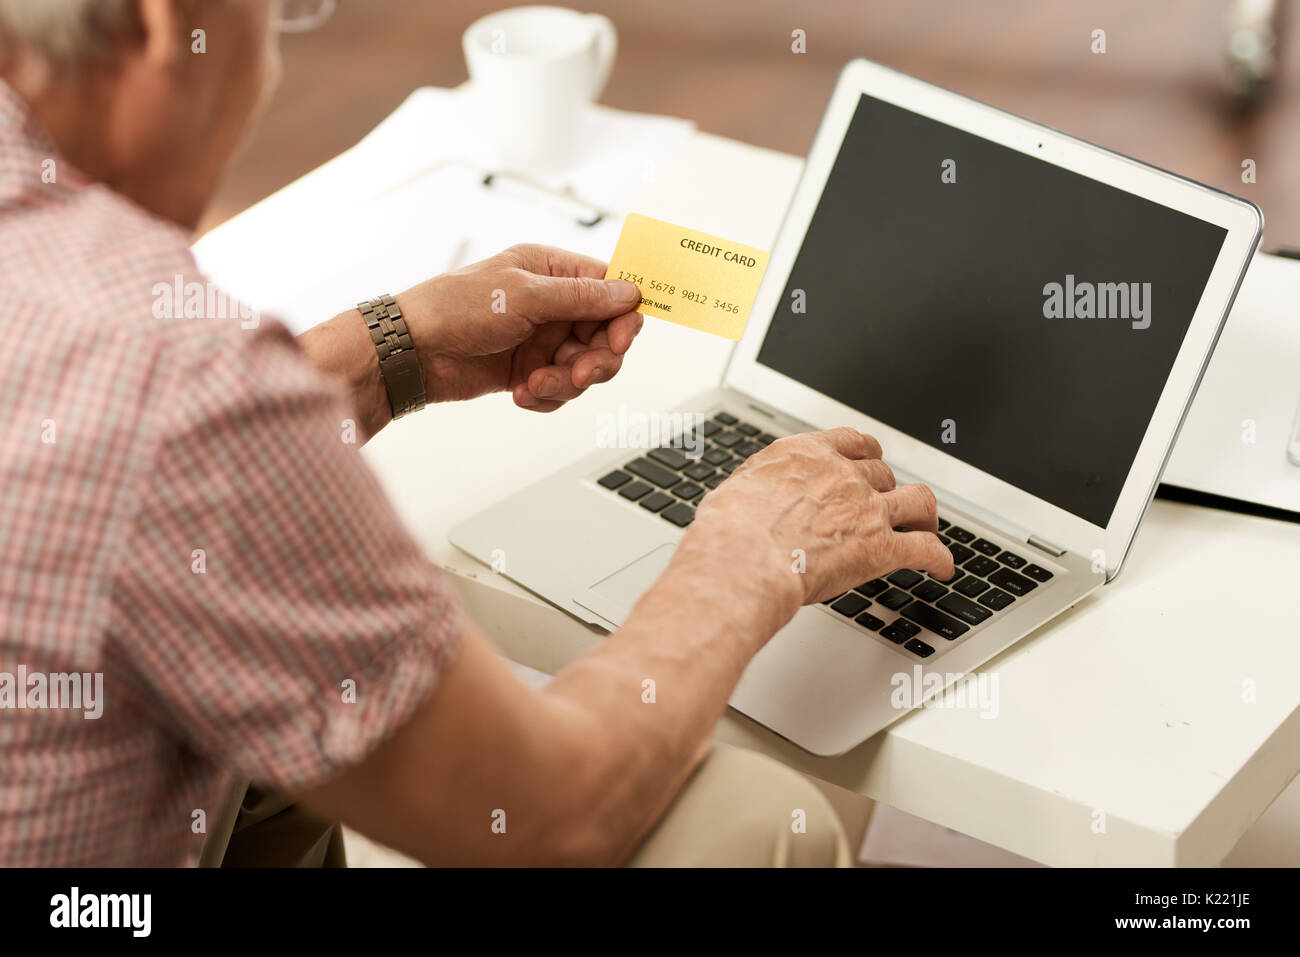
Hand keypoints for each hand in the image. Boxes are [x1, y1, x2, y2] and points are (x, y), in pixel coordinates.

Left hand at [394, 244, 643, 410]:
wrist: (412, 352)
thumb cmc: (455, 308)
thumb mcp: (524, 296)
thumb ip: (580, 296)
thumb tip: (628, 292)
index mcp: (551, 270)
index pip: (609, 288)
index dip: (623, 315)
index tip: (620, 339)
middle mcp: (551, 303)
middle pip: (605, 335)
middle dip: (598, 359)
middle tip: (583, 374)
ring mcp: (541, 339)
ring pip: (585, 366)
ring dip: (568, 382)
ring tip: (538, 385)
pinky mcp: (530, 370)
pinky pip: (561, 388)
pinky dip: (548, 396)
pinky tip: (522, 394)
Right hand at [680, 427, 953, 622]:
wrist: (742, 559)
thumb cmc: (727, 532)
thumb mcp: (735, 492)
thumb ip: (757, 489)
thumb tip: (748, 499)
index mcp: (805, 455)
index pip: (850, 441)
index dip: (865, 453)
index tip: (868, 460)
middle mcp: (841, 475)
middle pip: (882, 474)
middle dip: (886, 491)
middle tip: (885, 509)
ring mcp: (866, 508)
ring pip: (917, 500)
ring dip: (924, 515)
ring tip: (927, 528)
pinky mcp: (881, 546)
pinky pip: (926, 549)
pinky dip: (941, 559)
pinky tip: (944, 570)